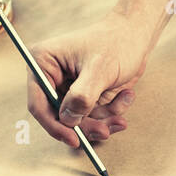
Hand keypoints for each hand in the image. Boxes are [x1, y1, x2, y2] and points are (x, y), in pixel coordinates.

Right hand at [26, 11, 153, 147]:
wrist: (137, 35)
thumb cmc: (117, 42)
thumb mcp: (100, 69)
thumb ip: (82, 96)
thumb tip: (68, 120)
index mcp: (43, 63)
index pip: (38, 103)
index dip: (54, 125)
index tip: (74, 139)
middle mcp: (52, 78)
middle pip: (60, 117)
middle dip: (85, 126)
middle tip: (106, 130)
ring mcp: (69, 89)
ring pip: (79, 121)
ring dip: (103, 120)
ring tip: (122, 111)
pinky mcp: (86, 96)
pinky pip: (95, 117)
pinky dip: (111, 113)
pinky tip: (126, 96)